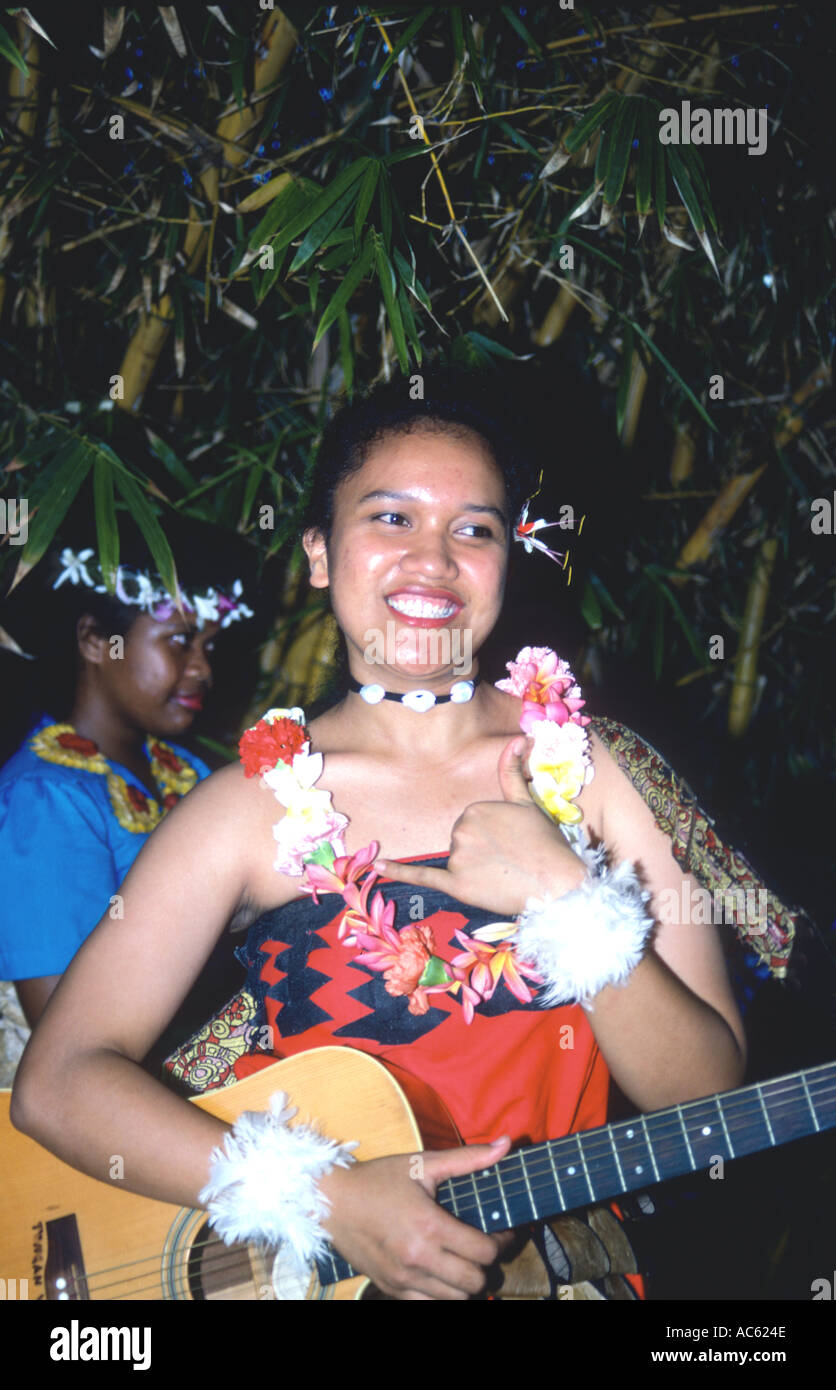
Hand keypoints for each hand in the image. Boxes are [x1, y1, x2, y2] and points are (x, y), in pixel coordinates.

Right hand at [318, 1137, 512, 1298]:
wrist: (333, 1200)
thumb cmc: (379, 1179)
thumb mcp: (423, 1163)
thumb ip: (468, 1158)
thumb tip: (507, 1144)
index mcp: (430, 1226)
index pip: (484, 1252)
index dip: (502, 1243)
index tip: (503, 1233)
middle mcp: (418, 1257)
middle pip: (474, 1282)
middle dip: (487, 1267)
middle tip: (485, 1249)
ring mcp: (403, 1278)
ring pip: (455, 1299)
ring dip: (466, 1284)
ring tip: (464, 1262)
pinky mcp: (390, 1288)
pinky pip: (428, 1306)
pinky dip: (442, 1295)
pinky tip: (441, 1275)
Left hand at [377, 737, 586, 915]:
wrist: (558, 885)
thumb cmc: (544, 844)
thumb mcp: (527, 802)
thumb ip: (512, 771)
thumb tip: (518, 737)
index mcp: (475, 807)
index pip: (471, 823)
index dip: (491, 836)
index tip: (511, 843)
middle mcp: (462, 828)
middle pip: (460, 841)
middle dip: (481, 853)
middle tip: (509, 861)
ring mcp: (458, 856)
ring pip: (455, 862)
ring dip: (474, 871)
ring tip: (503, 875)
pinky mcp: (456, 884)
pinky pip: (422, 876)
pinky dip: (398, 871)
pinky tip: (378, 867)